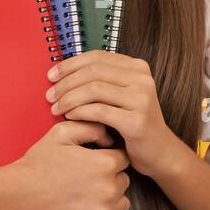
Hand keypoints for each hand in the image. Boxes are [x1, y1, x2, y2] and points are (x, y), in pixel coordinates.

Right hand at [7, 120, 132, 209]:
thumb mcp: (61, 133)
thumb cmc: (38, 164)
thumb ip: (91, 127)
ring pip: (122, 203)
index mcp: (105, 163)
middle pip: (124, 180)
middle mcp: (109, 188)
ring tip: (87, 197)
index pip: (123, 159)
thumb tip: (109, 138)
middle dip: (110, 178)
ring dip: (111, 200)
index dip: (108, 158)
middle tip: (86, 180)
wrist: (18, 195)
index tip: (93, 163)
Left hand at [44, 50, 182, 180]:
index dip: (70, 64)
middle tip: (50, 95)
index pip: (97, 57)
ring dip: (69, 98)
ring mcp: (141, 99)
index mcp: (137, 67)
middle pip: (93, 71)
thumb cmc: (133, 123)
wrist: (160, 152)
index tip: (51, 75)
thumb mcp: (122, 95)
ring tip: (56, 108)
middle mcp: (142, 79)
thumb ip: (102, 81)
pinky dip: (79, 112)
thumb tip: (64, 73)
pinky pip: (99, 111)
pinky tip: (70, 117)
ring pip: (94, 90)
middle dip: (66, 83)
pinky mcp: (136, 121)